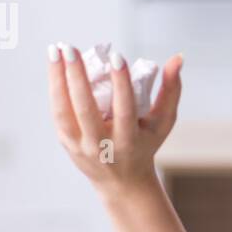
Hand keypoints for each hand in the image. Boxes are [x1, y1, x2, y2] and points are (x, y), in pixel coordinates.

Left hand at [48, 43, 182, 191]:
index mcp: (128, 141)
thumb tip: (177, 57)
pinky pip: (57, 111)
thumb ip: (171, 89)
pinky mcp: (66, 141)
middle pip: (85, 110)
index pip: (124, 110)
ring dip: (58, 79)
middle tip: (71, 49)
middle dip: (77, 77)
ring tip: (55, 50)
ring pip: (64, 110)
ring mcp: (80, 145)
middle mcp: (101, 145)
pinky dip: (55, 87)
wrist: (121, 182)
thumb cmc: (146, 144)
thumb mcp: (164, 122)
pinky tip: (55, 64)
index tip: (116, 56)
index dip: (121, 83)